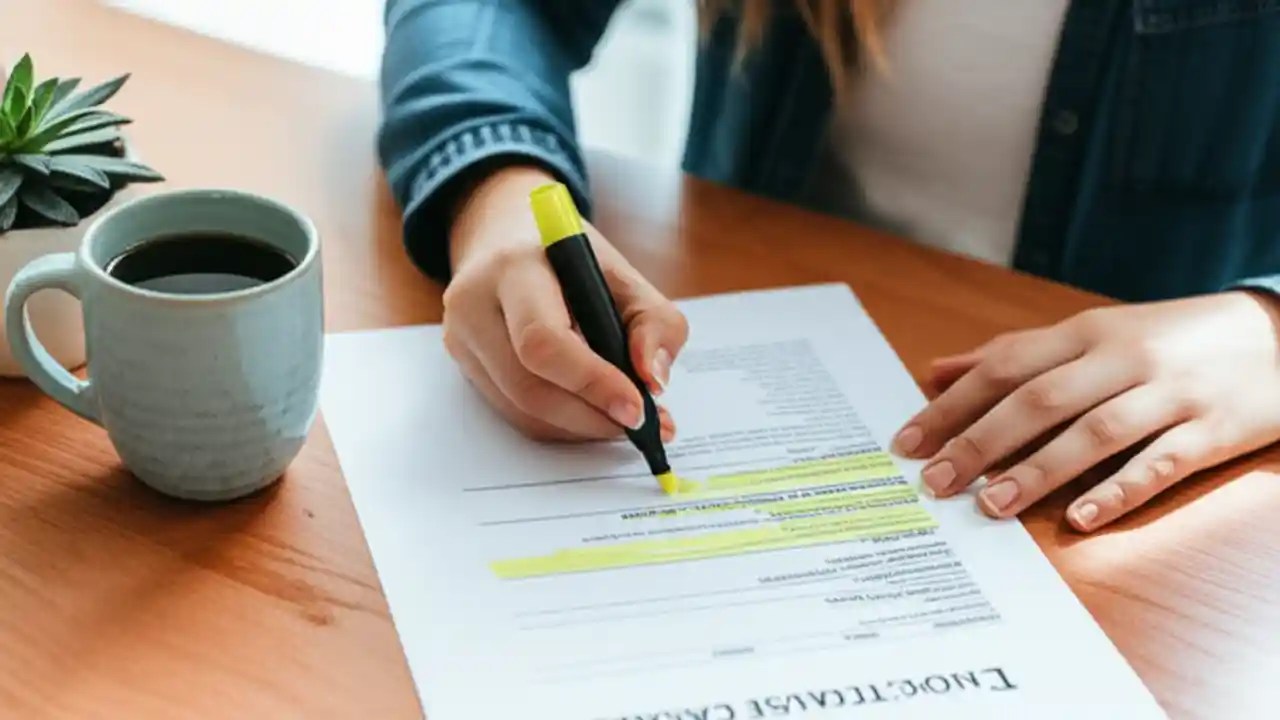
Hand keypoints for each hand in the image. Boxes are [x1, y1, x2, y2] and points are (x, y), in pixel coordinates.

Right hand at [442, 165, 686, 440]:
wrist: (502, 235)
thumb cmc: (566, 254)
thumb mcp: (622, 271)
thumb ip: (654, 321)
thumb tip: (652, 381)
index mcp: (514, 267)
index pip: (542, 340)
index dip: (592, 382)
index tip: (638, 408)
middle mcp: (475, 304)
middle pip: (528, 387)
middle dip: (592, 416)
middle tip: (641, 424)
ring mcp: (462, 338)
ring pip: (521, 409)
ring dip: (580, 426)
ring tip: (623, 421)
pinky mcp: (464, 364)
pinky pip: (513, 412)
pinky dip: (560, 424)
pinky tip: (592, 413)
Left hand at [892, 291, 1279, 531]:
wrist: (1278, 333)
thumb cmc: (1167, 340)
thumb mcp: (1091, 333)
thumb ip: (1014, 353)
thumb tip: (937, 368)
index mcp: (1087, 332)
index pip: (1005, 366)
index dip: (952, 405)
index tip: (908, 441)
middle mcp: (1123, 358)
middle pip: (1039, 400)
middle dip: (979, 442)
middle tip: (935, 482)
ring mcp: (1170, 394)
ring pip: (1093, 433)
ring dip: (1037, 471)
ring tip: (989, 505)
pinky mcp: (1211, 431)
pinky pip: (1159, 464)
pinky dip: (1119, 491)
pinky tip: (1081, 519)